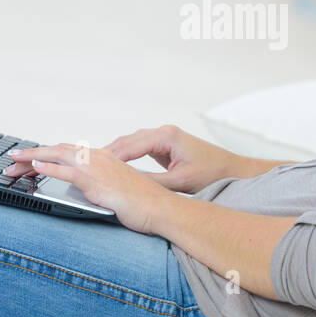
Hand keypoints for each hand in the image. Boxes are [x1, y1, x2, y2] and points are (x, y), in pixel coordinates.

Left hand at [5, 143, 173, 233]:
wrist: (161, 208)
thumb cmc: (144, 203)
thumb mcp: (116, 191)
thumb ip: (99, 186)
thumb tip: (83, 189)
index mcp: (103, 158)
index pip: (68, 152)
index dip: (46, 154)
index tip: (28, 159)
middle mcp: (99, 158)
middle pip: (58, 150)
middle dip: (32, 154)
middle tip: (12, 159)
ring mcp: (98, 168)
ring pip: (58, 156)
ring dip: (33, 158)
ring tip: (14, 162)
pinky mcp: (98, 182)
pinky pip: (69, 172)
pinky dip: (50, 168)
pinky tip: (36, 168)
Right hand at [100, 124, 242, 193]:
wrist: (232, 169)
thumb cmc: (212, 173)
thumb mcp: (180, 182)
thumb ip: (153, 182)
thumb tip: (128, 184)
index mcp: (166, 136)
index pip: (130, 145)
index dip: (110, 158)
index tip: (91, 166)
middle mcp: (163, 132)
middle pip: (127, 141)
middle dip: (106, 153)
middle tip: (83, 164)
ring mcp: (164, 137)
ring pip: (131, 143)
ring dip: (114, 154)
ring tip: (92, 165)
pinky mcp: (165, 145)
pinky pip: (138, 148)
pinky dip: (124, 156)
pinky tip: (113, 166)